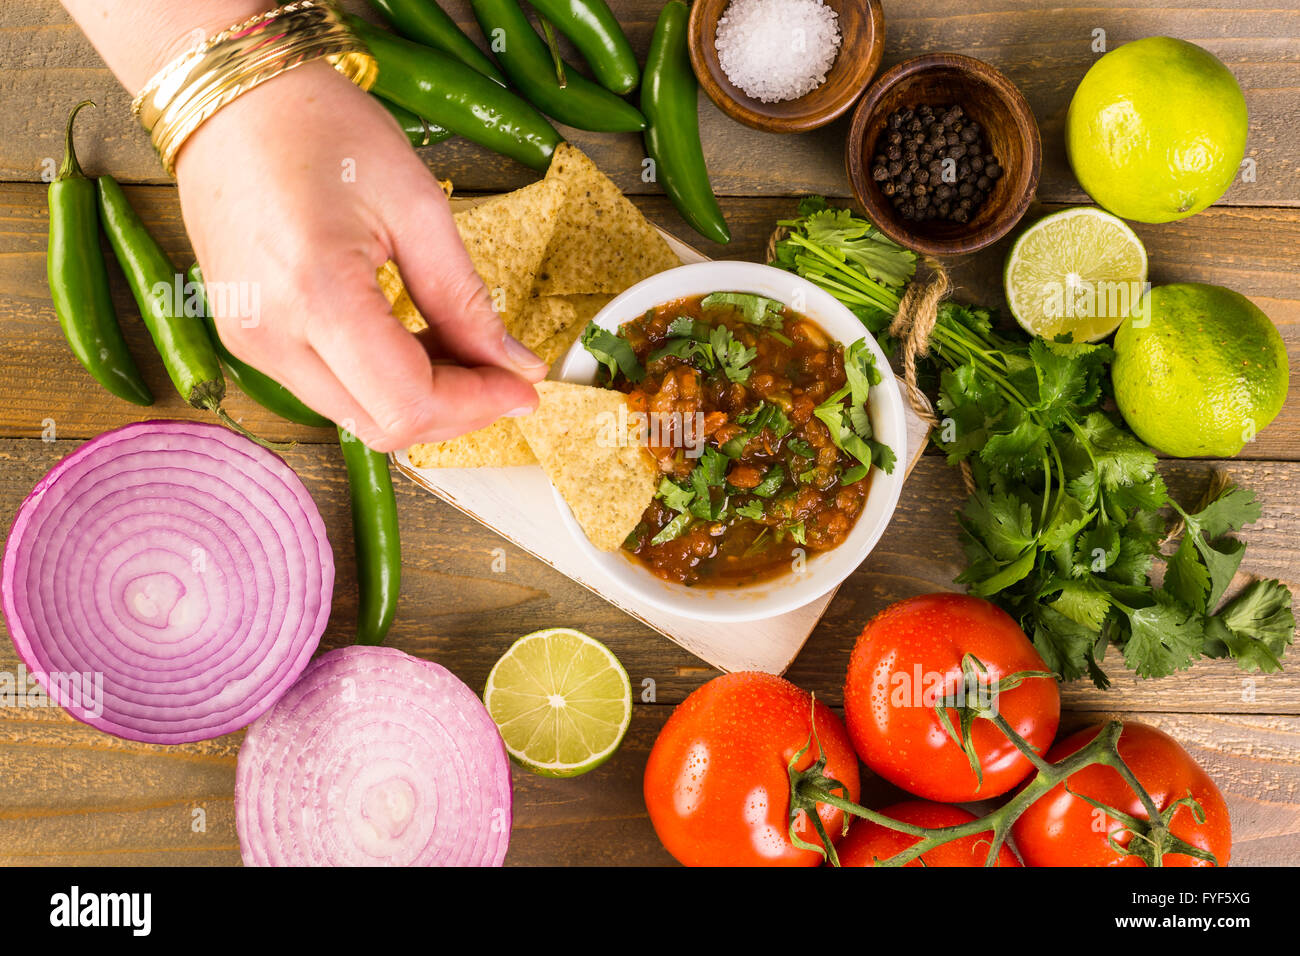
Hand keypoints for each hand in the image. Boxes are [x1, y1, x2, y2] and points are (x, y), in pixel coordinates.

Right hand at [174, 60, 545, 451]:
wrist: (228, 98)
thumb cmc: (318, 128)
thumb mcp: (416, 205)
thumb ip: (465, 297)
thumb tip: (515, 364)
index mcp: (315, 294)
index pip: (408, 402)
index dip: (477, 404)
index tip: (522, 385)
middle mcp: (270, 335)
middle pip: (382, 425)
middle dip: (456, 410)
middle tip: (502, 373)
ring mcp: (250, 344)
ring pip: (356, 417)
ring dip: (421, 398)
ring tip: (459, 348)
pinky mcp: (246, 340)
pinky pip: (329, 391)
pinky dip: (382, 383)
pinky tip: (413, 342)